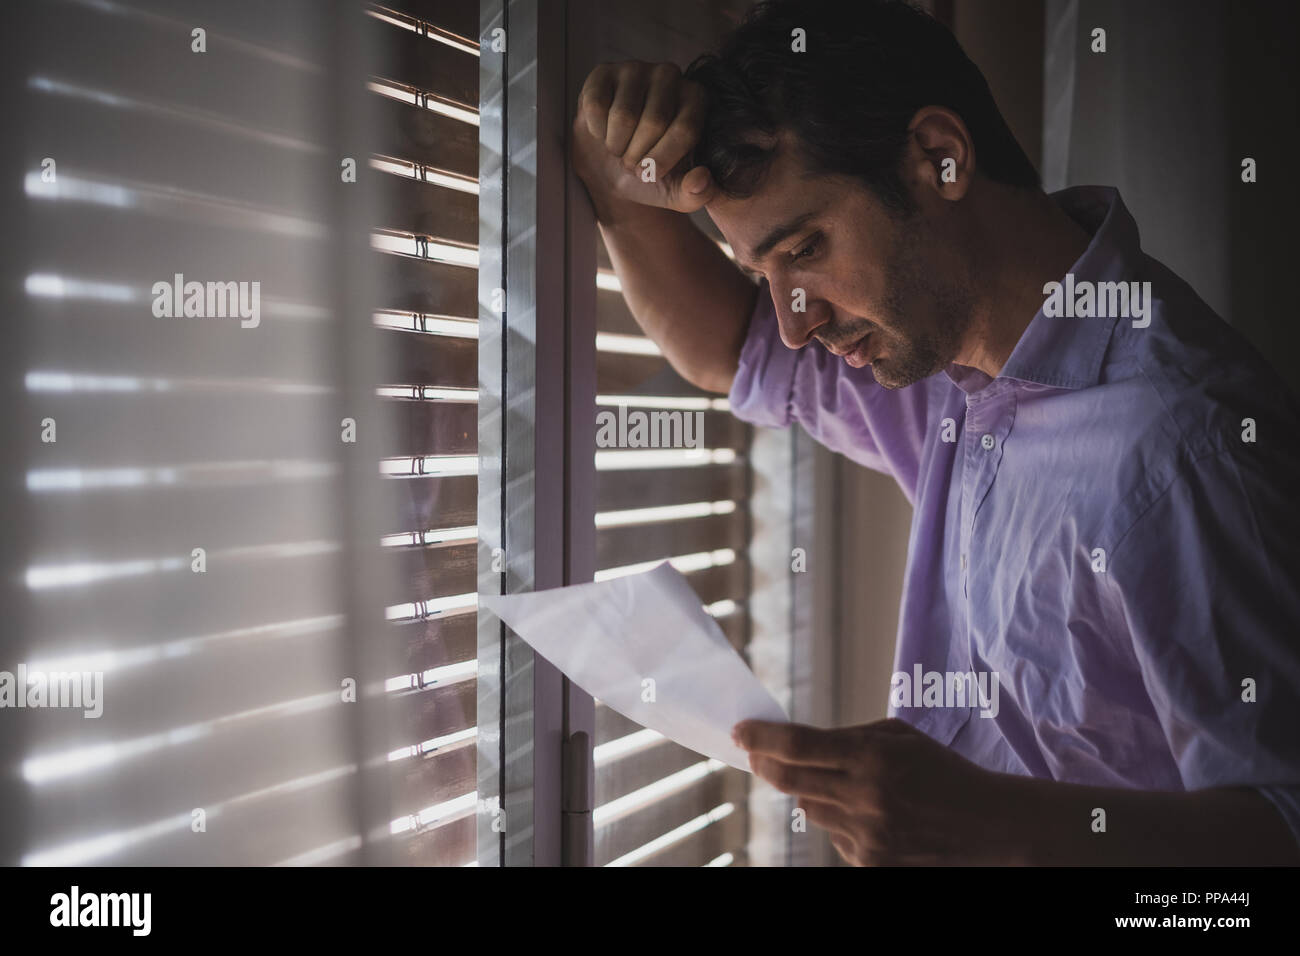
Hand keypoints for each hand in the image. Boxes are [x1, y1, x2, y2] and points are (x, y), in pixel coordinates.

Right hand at [571, 60, 716, 216]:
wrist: (611, 168)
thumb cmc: (649, 173)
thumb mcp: (678, 194)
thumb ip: (697, 194)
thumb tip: (701, 180)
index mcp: (696, 99)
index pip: (685, 129)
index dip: (663, 159)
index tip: (650, 173)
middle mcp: (670, 76)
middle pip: (654, 121)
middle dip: (638, 155)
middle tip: (633, 161)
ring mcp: (635, 69)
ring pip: (624, 115)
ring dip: (617, 145)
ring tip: (619, 148)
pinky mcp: (604, 72)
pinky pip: (596, 106)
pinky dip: (597, 131)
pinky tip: (602, 132)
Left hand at [732, 717, 1015, 864]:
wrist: (988, 825)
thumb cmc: (941, 770)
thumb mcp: (898, 737)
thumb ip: (848, 738)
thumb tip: (794, 747)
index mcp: (873, 756)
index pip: (798, 745)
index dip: (761, 737)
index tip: (739, 730)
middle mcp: (865, 796)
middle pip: (788, 780)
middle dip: (764, 763)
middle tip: (753, 752)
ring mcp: (866, 833)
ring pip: (808, 808)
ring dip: (809, 792)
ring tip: (844, 784)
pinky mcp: (870, 861)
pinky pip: (833, 834)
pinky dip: (839, 820)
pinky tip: (871, 814)